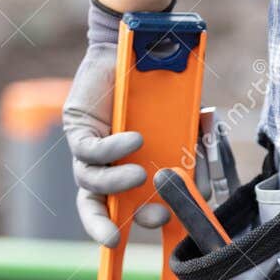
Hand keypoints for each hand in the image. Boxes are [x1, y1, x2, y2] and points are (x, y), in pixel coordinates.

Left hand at [63, 0, 169, 245]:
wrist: (136, 51)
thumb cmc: (159, 94)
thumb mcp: (180, 129)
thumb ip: (191, 155)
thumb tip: (202, 189)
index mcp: (119, 172)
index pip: (112, 210)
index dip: (122, 227)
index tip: (156, 228)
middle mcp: (99, 165)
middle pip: (90, 205)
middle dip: (103, 224)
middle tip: (131, 228)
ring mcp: (86, 147)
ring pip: (91, 181)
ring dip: (117, 184)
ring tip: (141, 176)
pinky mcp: (77, 126)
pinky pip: (90, 150)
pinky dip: (113, 151)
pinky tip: (134, 141)